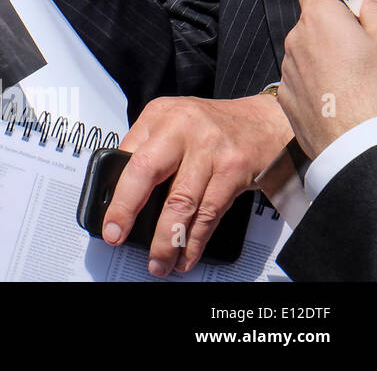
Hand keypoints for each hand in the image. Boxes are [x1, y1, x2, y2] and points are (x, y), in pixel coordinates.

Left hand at [103, 95, 291, 274]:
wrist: (267, 123)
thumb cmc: (215, 126)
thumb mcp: (173, 122)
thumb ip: (148, 149)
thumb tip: (122, 194)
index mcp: (159, 116)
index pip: (127, 157)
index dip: (116, 194)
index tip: (109, 222)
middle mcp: (182, 128)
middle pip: (146, 173)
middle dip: (128, 210)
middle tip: (118, 237)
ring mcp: (210, 149)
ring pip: (181, 201)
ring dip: (167, 239)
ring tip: (159, 261)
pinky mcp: (234, 170)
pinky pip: (210, 213)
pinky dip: (195, 239)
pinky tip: (186, 254)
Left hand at [280, 0, 376, 158]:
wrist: (356, 145)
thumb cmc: (373, 96)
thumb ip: (376, 14)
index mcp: (320, 18)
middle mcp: (296, 40)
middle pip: (311, 22)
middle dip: (333, 28)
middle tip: (361, 46)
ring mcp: (288, 69)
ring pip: (306, 52)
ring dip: (324, 56)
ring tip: (354, 76)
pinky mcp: (286, 95)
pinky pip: (301, 79)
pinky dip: (316, 82)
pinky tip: (341, 96)